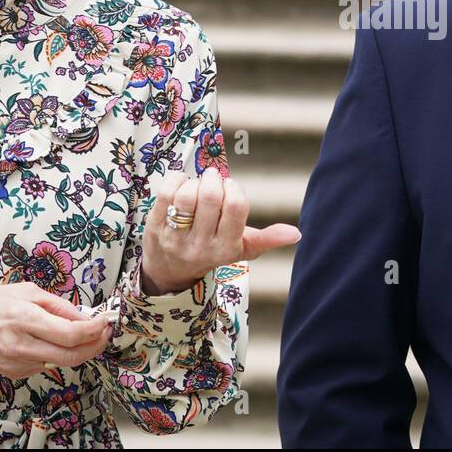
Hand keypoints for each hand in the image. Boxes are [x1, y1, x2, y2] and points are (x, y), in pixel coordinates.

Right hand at [0, 282, 113, 380]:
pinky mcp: (13, 373)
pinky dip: (55, 354)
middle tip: (104, 334)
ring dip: (78, 351)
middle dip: (95, 346)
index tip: (104, 322)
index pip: (71, 333)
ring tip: (83, 335)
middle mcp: (22, 345)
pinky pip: (44, 365)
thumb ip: (56, 304)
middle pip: (72, 356)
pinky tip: (51, 342)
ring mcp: (17, 363)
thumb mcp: (24, 291)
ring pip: (60, 363)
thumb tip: (82, 316)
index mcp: (24, 319)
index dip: (95, 330)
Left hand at [141, 170, 300, 294]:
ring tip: (197, 185)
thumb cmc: (213, 251)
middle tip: (213, 179)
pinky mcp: (155, 227)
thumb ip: (268, 239)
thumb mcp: (241, 249)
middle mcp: (201, 246)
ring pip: (187, 195)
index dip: (234, 188)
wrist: (171, 271)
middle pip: (210, 197)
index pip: (236, 207)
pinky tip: (182, 183)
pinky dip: (177, 179)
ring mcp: (176, 238)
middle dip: (214, 179)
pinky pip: (166, 193)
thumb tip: (297, 233)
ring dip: (194, 182)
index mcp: (226, 248)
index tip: (230, 188)